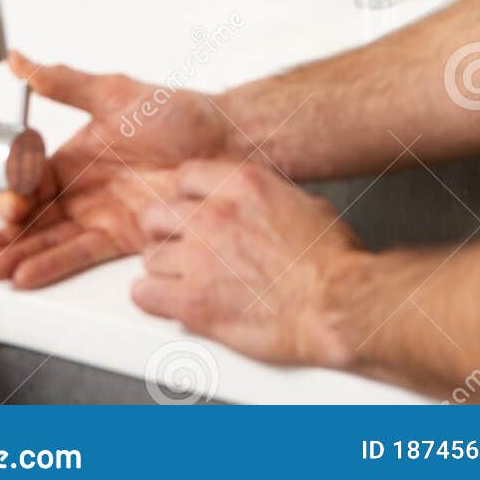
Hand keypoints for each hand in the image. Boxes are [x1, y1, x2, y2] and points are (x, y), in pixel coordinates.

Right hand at [0, 50, 234, 288]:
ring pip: (51, 239)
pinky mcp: (124, 237)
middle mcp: (85, 187)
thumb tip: (20, 60)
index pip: (32, 178)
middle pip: (36, 216)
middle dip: (6, 235)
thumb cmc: (180, 113)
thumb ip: (65, 83)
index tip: (2, 202)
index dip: (12, 193)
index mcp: (78, 154)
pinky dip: (53, 264)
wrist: (228, 141)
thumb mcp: (115, 93)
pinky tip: (27, 275)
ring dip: (21, 254)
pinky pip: (81, 252)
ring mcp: (103, 214)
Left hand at [132, 157, 362, 368]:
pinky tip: (166, 301)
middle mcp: (213, 214)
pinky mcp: (193, 301)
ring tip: (179, 280)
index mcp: (242, 184)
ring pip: (150, 257)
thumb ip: (265, 200)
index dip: (184, 197)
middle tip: (174, 244)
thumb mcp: (303, 204)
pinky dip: (152, 299)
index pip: (185, 176)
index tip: (185, 209)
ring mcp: (199, 257)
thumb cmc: (330, 261)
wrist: (334, 303)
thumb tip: (257, 209)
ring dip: (163, 269)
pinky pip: (145, 294)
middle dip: (163, 230)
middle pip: (156, 214)